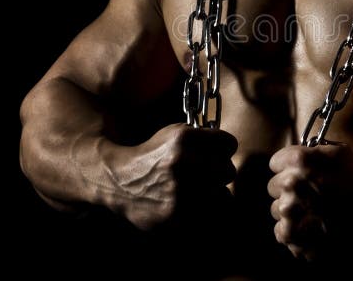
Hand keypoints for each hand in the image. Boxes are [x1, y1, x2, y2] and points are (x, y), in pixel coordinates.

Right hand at [109, 123, 236, 229]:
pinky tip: (192, 203)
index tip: (214, 153)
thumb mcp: (175, 133)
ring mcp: (180, 193)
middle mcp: (183, 164)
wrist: (121, 182)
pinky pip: (211, 216)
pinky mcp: (178, 218)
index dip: (222, 148)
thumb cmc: (154, 156)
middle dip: (218, 171)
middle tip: (205, 173)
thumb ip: (205, 137)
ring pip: (223, 195)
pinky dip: (205, 211)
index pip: (229, 144)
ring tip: (197, 189)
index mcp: (183, 139)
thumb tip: (231, 148)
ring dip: (213, 193)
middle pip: (229, 170)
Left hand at [267, 143, 352, 259]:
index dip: (288, 167)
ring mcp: (288, 213)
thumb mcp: (340, 152)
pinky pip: (281, 231)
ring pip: (277, 210)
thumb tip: (299, 152)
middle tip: (311, 194)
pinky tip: (314, 227)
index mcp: (298, 161)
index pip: (275, 162)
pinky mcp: (291, 236)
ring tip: (315, 212)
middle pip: (273, 186)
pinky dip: (294, 231)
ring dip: (292, 211)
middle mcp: (289, 184)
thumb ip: (313, 149)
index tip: (301, 174)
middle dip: (290, 189)